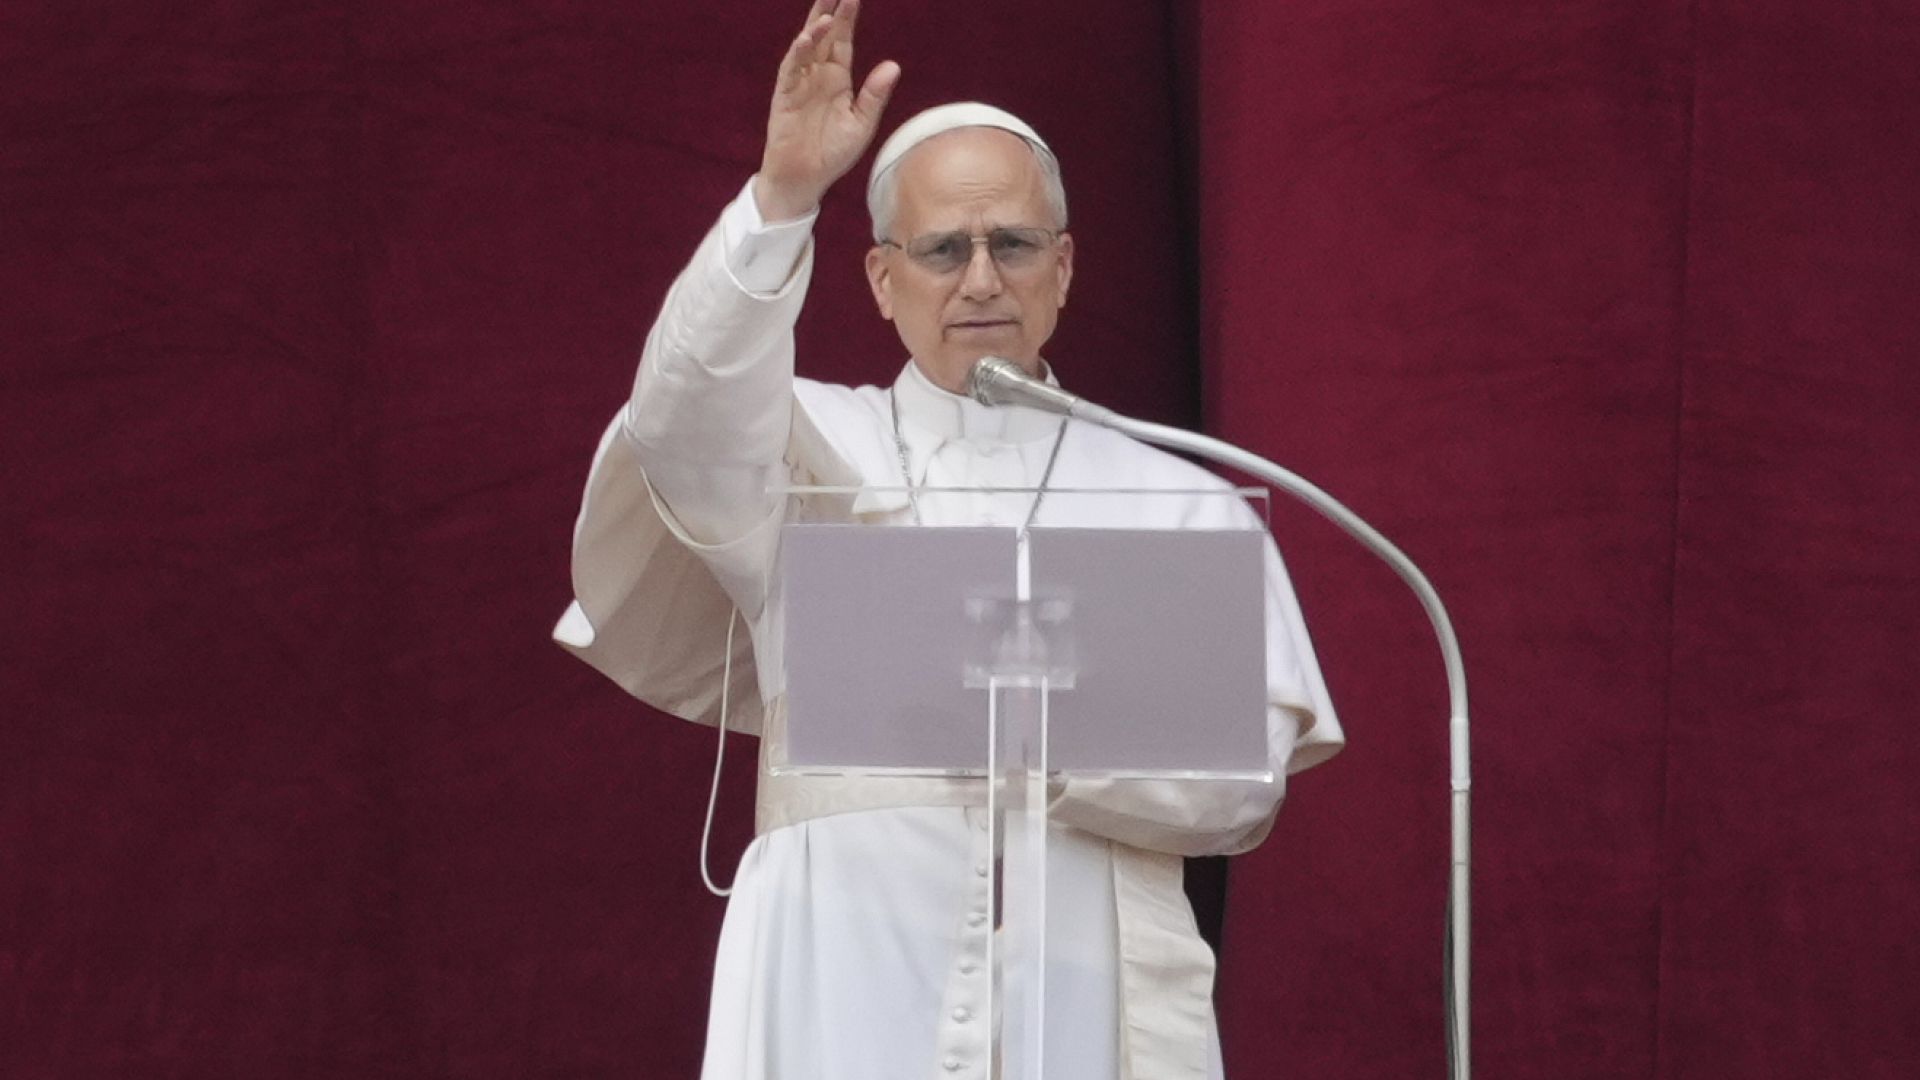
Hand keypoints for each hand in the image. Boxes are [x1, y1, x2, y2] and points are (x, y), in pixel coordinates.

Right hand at [754, 0, 900, 221]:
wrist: (806, 178)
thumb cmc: (833, 153)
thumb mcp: (862, 124)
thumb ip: (875, 95)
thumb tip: (893, 65)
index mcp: (838, 79)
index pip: (843, 41)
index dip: (848, 18)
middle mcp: (818, 75)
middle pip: (824, 35)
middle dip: (830, 11)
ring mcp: (799, 84)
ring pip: (806, 48)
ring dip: (815, 30)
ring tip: (827, 13)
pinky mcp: (785, 97)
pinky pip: (791, 70)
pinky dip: (797, 54)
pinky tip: (805, 40)